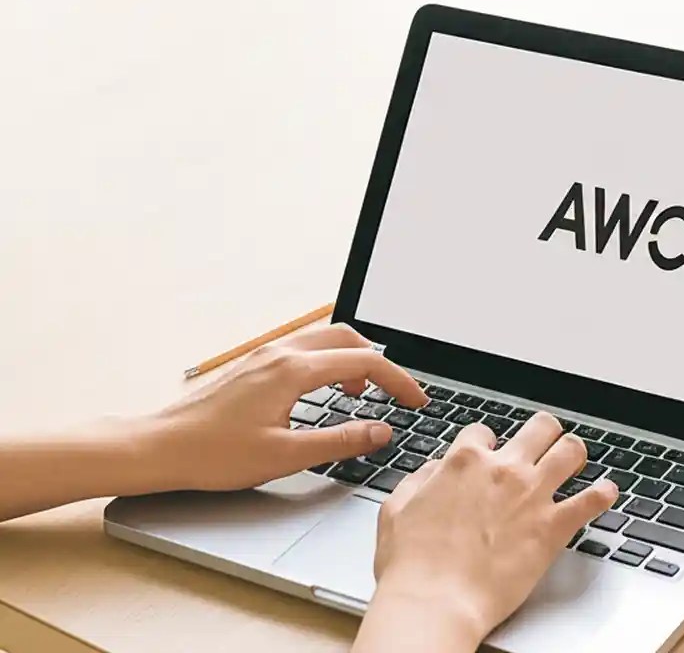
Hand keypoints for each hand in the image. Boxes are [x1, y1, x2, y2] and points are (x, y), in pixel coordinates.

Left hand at [142, 323, 425, 491]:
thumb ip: (340, 441)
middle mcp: (279, 353)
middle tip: (395, 393)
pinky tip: (322, 393)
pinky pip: (302, 349)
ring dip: (352, 360)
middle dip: (380, 362)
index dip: (400, 382)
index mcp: (292, 371)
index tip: (416, 402)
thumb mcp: (286, 456)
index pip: (366, 362)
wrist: (157, 447)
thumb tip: (380, 432)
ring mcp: (263, 355)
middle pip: (348, 338)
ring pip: (324, 339)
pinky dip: (327, 363)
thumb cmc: (212, 454)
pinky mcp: (251, 364)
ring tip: (360, 394)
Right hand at [360, 413, 617, 648]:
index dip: (487, 443)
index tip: (490, 455)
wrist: (436, 602)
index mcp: (464, 462)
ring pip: (571, 450)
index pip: (484, 432)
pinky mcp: (553, 526)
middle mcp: (503, 470)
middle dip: (543, 433)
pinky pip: (592, 500)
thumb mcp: (397, 509)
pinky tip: (607, 492)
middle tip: (544, 445)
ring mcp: (532, 495)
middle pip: (540, 428)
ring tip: (576, 462)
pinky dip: (603, 494)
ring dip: (574, 453)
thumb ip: (420, 480)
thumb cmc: (412, 565)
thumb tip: (436, 470)